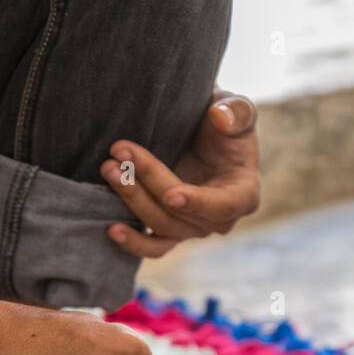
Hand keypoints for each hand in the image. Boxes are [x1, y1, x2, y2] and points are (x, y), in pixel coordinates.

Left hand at [99, 90, 259, 258]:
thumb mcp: (236, 108)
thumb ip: (236, 111)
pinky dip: (134, 242)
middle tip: (119, 155)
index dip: (198, 202)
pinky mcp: (171, 230)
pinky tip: (113, 229)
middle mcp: (219, 219)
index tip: (171, 194)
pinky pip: (153, 246)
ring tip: (110, 170)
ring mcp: (193, 228)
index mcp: (243, 193)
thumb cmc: (224, 120)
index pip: (223, 205)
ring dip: (133, 200)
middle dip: (148, 183)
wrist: (202, 132)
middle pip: (181, 213)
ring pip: (162, 226)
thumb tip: (221, 118)